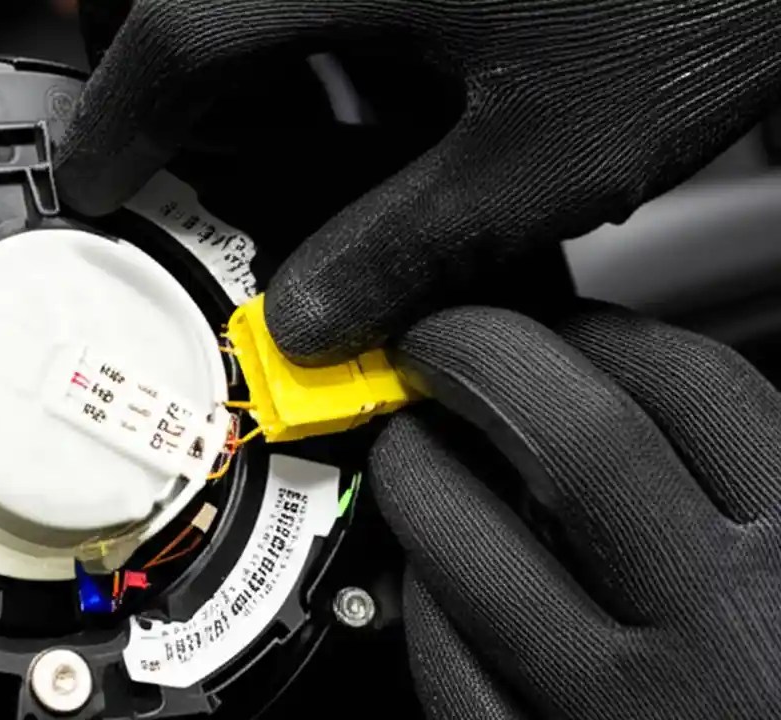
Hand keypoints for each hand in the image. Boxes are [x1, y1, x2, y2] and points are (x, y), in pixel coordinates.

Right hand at [57, 0, 780, 363]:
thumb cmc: (694, 1)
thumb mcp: (537, 162)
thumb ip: (400, 248)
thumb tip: (313, 317)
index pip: (167, 44)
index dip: (114, 126)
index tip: (91, 179)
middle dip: (168, 80)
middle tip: (169, 160)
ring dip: (249, 51)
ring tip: (280, 134)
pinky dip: (325, 27)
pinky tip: (387, 77)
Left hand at [371, 304, 780, 718]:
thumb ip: (761, 485)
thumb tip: (642, 389)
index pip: (686, 386)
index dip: (589, 326)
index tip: (538, 311)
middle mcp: (731, 631)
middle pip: (572, 441)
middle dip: (476, 361)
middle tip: (431, 343)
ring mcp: (633, 716)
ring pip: (478, 554)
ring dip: (418, 474)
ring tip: (405, 445)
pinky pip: (453, 675)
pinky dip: (426, 608)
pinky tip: (429, 578)